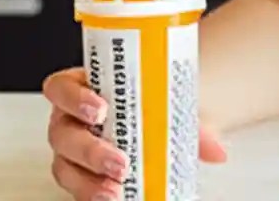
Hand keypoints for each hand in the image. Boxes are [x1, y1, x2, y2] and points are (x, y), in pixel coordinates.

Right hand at [43, 67, 227, 199]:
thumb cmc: (154, 105)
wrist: (160, 122)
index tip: (100, 109)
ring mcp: (71, 149)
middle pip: (63, 134)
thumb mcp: (172, 106)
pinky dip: (92, 194)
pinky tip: (112, 197)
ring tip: (115, 190)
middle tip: (120, 162)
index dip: (73, 98)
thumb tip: (217, 151)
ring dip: (89, 181)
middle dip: (90, 150)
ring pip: (65, 166)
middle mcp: (70, 119)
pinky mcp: (78, 174)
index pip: (61, 88)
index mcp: (85, 89)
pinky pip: (77, 186)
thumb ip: (195, 126)